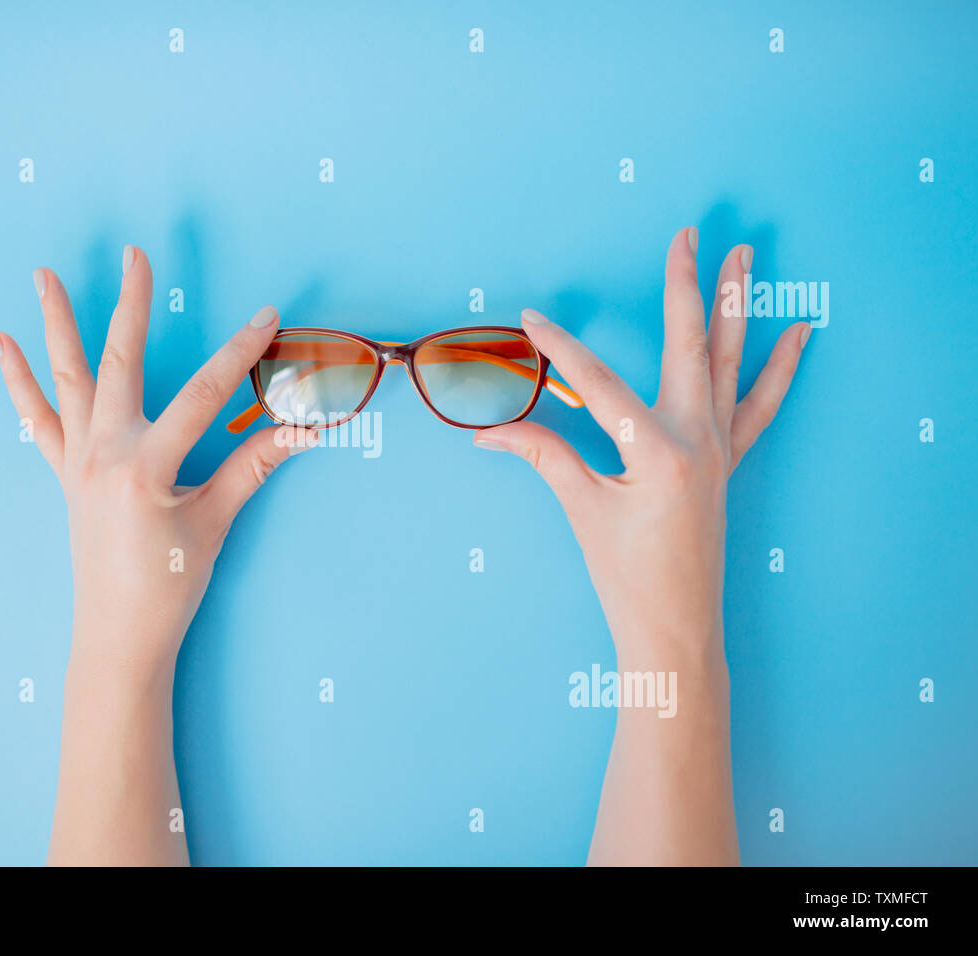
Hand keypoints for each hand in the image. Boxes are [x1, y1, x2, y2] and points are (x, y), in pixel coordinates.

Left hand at [0, 246, 314, 673]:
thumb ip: (254, 466)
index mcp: (146, 466)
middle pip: (121, 362)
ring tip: (42, 273)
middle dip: (132, 304)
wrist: (117, 637)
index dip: (242, 353)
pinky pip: (37, 420)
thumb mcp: (215, 524)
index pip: (206, 394)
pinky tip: (0, 344)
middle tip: (137, 254)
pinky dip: (18, 382)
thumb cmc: (167, 587)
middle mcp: (104, 453)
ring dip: (54, 324)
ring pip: (66, 379)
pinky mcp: (65, 475)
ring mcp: (78, 461)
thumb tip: (305, 429)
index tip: (267, 317)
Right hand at [476, 227, 806, 664]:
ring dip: (738, 307)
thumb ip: (544, 457)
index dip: (560, 349)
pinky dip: (780, 369)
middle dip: (685, 285)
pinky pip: (760, 406)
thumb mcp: (582, 511)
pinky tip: (800, 333)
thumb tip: (490, 433)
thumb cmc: (628, 578)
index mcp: (657, 451)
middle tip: (690, 234)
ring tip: (746, 256)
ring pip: (731, 363)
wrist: (676, 630)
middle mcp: (697, 440)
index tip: (531, 318)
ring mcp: (719, 449)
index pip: (598, 383)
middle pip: (689, 346)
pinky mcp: (727, 463)